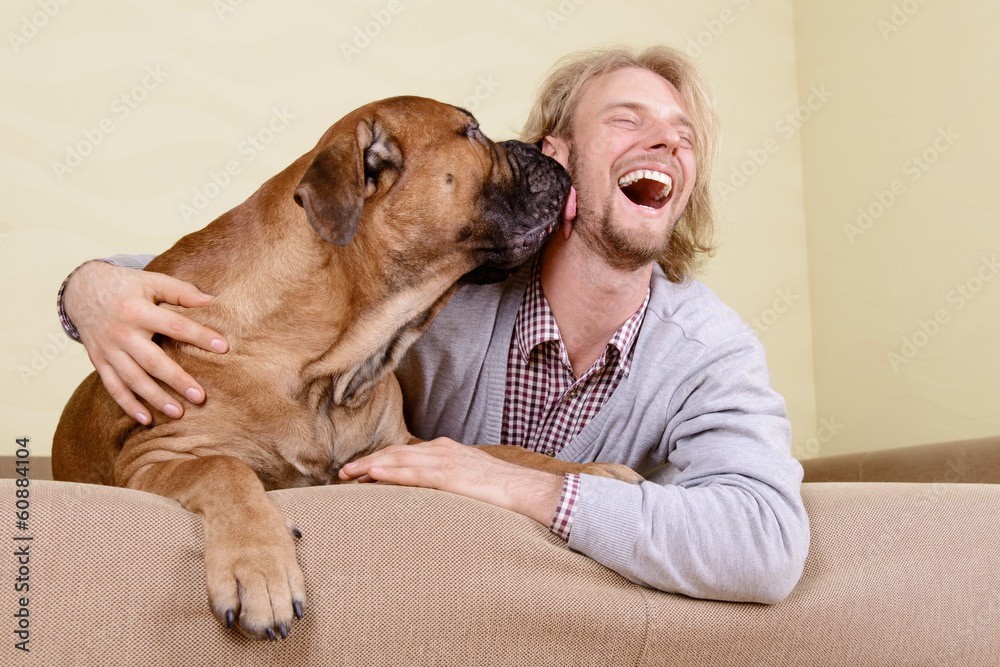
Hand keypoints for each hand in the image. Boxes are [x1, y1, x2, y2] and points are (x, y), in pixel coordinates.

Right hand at [63, 260, 228, 423]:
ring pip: (133, 379)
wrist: (81, 290)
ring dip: (155, 398)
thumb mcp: (151, 280)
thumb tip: (211, 300)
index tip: (223, 347)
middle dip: (177, 380)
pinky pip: (113, 387)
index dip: (200, 336)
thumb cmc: (125, 286)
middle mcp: (121, 333)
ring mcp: (108, 350)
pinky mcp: (98, 361)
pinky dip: (128, 405)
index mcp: (137, 310)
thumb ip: (180, 291)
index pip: (175, 325)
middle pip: (152, 361)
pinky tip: (147, 419)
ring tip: (178, 413)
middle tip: (200, 396)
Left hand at [338, 438, 564, 525]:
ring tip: (348, 475)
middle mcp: (442, 450)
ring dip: (370, 466)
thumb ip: (448, 481)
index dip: (379, 460)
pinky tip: (373, 475)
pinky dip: (391, 472)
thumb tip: (430, 493)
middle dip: (367, 461)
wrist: (527, 489)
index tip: (359, 471)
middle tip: (342, 473)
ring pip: (399, 460)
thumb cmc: (501, 490)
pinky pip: (414, 473)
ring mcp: (446, 461)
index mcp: (446, 450)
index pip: (405, 452)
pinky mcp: (451, 475)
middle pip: (396, 452)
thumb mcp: (468, 480)